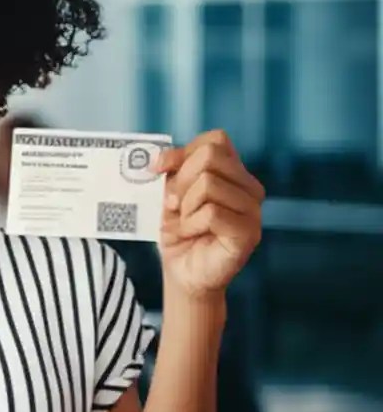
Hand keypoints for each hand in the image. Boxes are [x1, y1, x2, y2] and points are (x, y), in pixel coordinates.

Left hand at [154, 130, 265, 301]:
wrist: (182, 271)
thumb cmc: (178, 229)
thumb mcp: (169, 191)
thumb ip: (171, 169)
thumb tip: (159, 160)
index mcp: (235, 173)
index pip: (215, 140)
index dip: (182, 153)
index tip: (159, 172)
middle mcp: (250, 188)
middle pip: (210, 156)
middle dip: (181, 180)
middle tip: (175, 206)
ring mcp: (253, 211)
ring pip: (209, 184)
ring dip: (185, 207)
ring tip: (187, 223)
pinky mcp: (248, 234)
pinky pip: (211, 212)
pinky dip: (191, 224)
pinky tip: (193, 235)